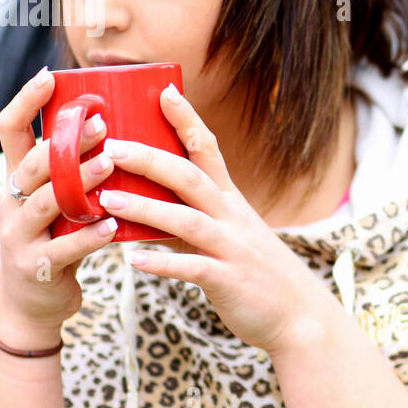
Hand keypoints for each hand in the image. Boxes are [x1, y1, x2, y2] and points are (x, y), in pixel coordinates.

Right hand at [0, 67, 118, 345]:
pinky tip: (113, 227)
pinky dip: (89, 236)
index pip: (10, 131)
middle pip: (31, 164)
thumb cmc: (56, 242)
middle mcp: (11, 203)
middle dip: (64, 143)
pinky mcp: (36, 267)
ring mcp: (19, 236)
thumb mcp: (58, 203)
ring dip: (79, 182)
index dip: (25, 101)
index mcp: (17, 181)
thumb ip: (75, 173)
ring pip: (45, 203)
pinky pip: (63, 248)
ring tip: (109, 166)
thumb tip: (117, 127)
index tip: (50, 75)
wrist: (33, 305)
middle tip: (102, 124)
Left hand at [96, 83, 328, 356]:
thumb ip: (190, 219)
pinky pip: (193, 269)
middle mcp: (233, 217)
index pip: (209, 149)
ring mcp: (232, 248)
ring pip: (186, 220)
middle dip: (150, 159)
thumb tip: (144, 208)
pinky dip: (164, 264)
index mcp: (232, 201)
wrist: (299, 317)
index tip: (163, 90)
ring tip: (107, 200)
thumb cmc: (258, 274)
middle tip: (110, 147)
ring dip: (146, 209)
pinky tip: (134, 262)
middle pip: (190, 177)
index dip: (187, 119)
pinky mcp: (229, 280)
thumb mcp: (231, 236)